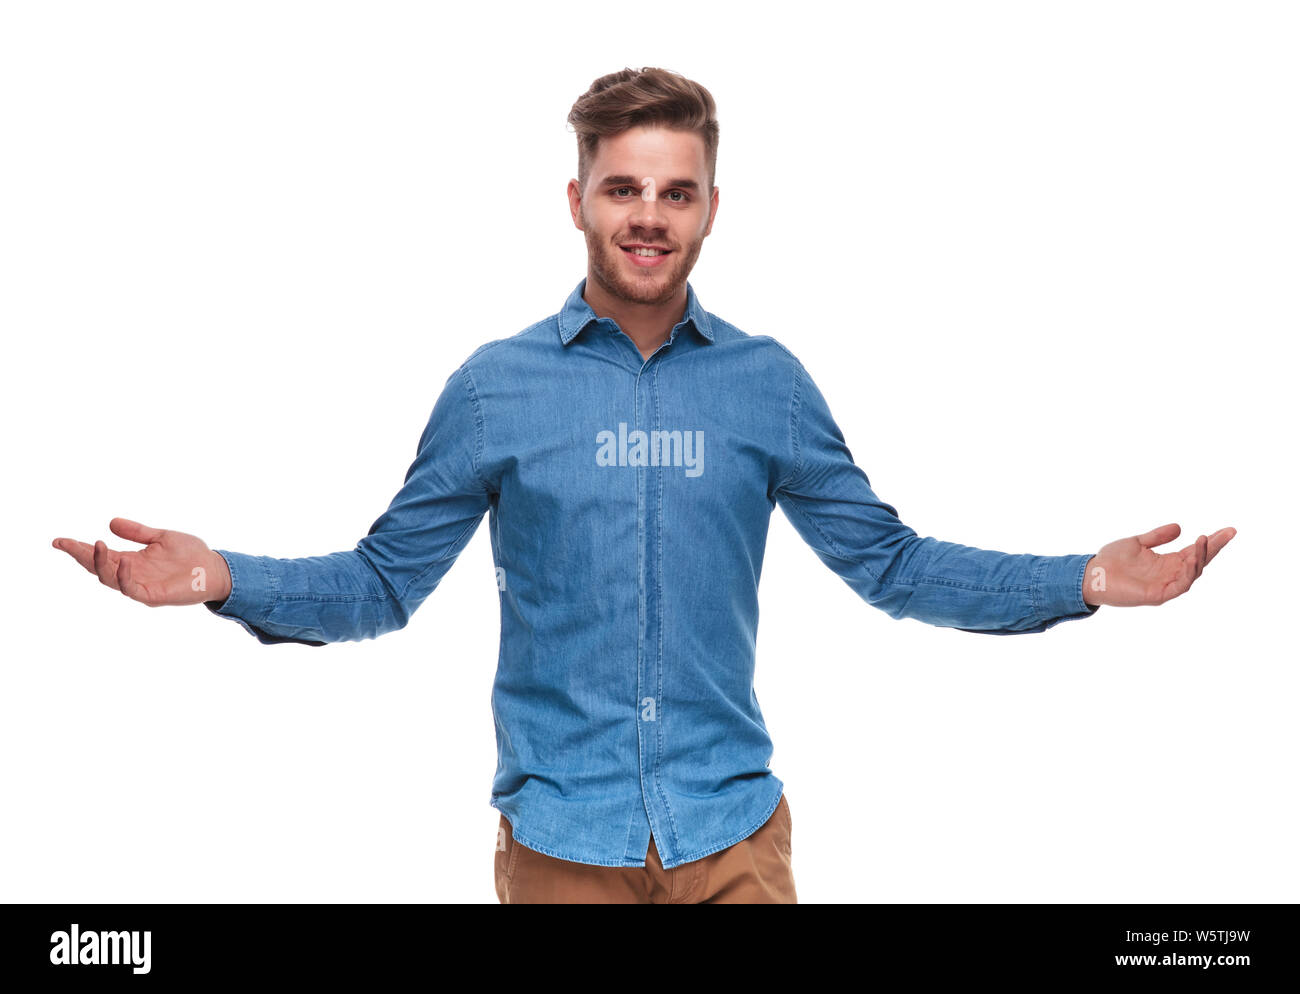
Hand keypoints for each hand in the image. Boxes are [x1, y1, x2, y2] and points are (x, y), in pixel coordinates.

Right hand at [52, 517, 231, 606]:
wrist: (216, 569)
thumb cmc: (191, 554)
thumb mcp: (161, 537)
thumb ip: (137, 532)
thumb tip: (110, 523)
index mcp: (131, 560)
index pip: (99, 555)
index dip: (78, 549)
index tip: (57, 540)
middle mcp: (131, 574)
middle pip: (97, 567)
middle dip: (79, 555)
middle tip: (63, 543)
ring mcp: (140, 586)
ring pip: (109, 579)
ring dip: (99, 563)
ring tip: (95, 544)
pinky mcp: (152, 596)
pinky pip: (131, 588)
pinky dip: (124, 576)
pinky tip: (123, 561)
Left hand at [1082, 523, 1235, 607]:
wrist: (1091, 575)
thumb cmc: (1110, 560)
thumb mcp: (1137, 542)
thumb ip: (1157, 536)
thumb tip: (1179, 527)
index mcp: (1167, 562)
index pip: (1195, 551)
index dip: (1211, 542)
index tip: (1228, 530)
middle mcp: (1170, 574)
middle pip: (1199, 560)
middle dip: (1214, 547)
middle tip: (1228, 532)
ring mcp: (1165, 585)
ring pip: (1193, 573)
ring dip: (1202, 556)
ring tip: (1206, 539)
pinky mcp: (1158, 595)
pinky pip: (1180, 586)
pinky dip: (1189, 573)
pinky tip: (1192, 558)